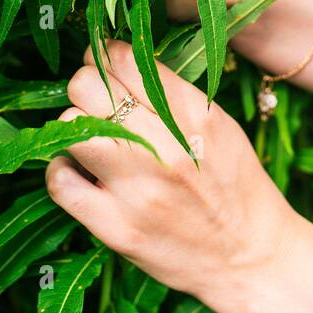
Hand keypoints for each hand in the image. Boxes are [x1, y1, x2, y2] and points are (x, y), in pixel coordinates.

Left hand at [45, 40, 299, 307]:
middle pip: (88, 87)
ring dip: (73, 126)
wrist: (251, 258)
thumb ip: (174, 96)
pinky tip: (79, 170)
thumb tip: (120, 64)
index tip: (103, 61)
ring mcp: (138, 190)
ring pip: (70, 128)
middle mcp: (165, 149)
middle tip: (94, 98)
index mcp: (195, 117)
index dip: (105, 54)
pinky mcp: (116, 228)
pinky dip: (61, 169)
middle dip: (86, 85)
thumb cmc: (235, 187)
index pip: (127, 62)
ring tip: (90, 136)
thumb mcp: (220, 127)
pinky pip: (60, 183)